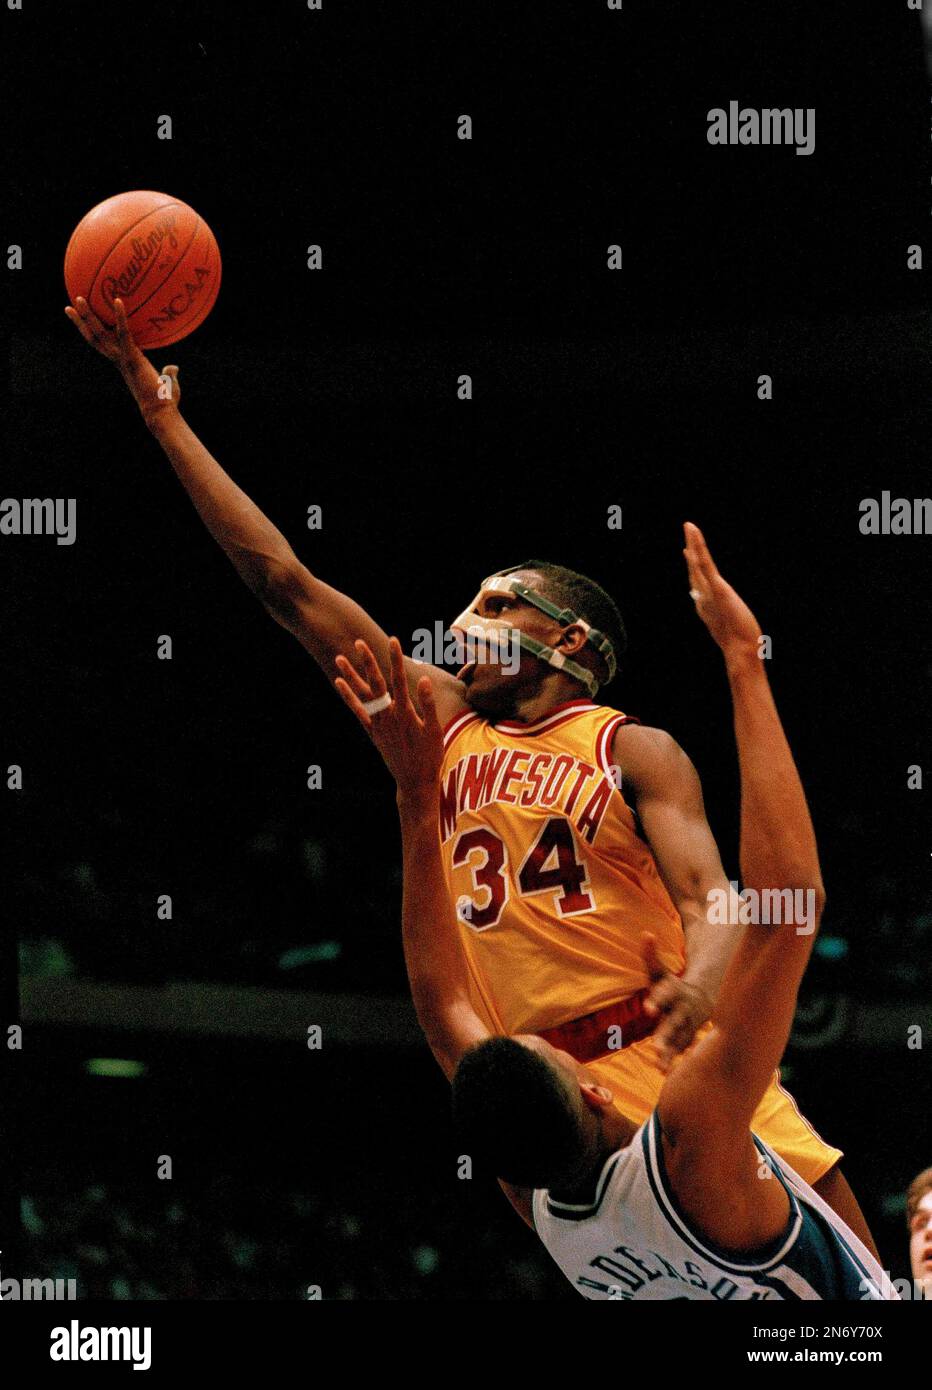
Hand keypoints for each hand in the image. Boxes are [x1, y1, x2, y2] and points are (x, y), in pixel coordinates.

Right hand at [64, 295, 180, 427]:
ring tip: (79, 297)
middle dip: (81, 322)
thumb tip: (173, 368)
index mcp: (123, 362)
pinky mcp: (132, 357)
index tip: (86, 325)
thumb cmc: (164, 402)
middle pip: (94, 337)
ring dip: (88, 315)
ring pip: (99, 333)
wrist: (161, 412)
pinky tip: (118, 300)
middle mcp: (118, 359)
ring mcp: (123, 358)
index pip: (103, 344)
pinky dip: (120, 317)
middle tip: (69, 306)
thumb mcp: (166, 384)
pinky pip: (124, 333)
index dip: (92, 333)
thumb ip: (168, 374)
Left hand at [334, 637, 443, 803]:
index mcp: (405, 713)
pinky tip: (340, 684)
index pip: (399, 679)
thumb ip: (428, 704)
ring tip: (339, 659)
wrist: (415, 781)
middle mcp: (388, 716)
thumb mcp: (435, 731)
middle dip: (367, 661)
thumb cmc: (430, 756)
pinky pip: (357, 711)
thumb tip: (423, 679)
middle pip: (375, 683)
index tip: (393, 640)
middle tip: (358, 642)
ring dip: (350, 676)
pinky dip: (348, 697)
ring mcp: (378, 725)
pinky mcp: (373, 732)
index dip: (395, 659)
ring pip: (362, 695)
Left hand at [641, 932, 712, 1070]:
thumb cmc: (671, 985)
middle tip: (655, 1047)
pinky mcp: (687, 1039)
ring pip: (680, 1040)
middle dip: (666, 1034)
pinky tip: (665, 1073)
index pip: (665, 994)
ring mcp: (688, 1026)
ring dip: (670, 1052)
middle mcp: (683, 1010)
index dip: (657, 1000)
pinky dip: (675, 1061)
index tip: (647, 1008)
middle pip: (674, 1022)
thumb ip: (650, 955)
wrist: (699, 999)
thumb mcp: (659, 970)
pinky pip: (682, 1051)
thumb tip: (645, 934)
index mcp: (674, 991)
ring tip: (659, 1066)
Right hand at [683, 522, 761, 657]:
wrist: (740, 650)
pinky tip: (694, 536)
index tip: (689, 554)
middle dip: (691, 551)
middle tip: (688, 532)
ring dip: (693, 543)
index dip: (693, 567)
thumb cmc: (740, 647)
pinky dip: (699, 548)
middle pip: (695, 570)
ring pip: (697, 564)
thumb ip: (729, 626)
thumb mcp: (733, 633)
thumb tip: (732, 626)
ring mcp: (708, 592)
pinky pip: (705, 565)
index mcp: (706, 608)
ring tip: (689, 526)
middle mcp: (703, 598)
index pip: (697, 583)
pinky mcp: (717, 588)